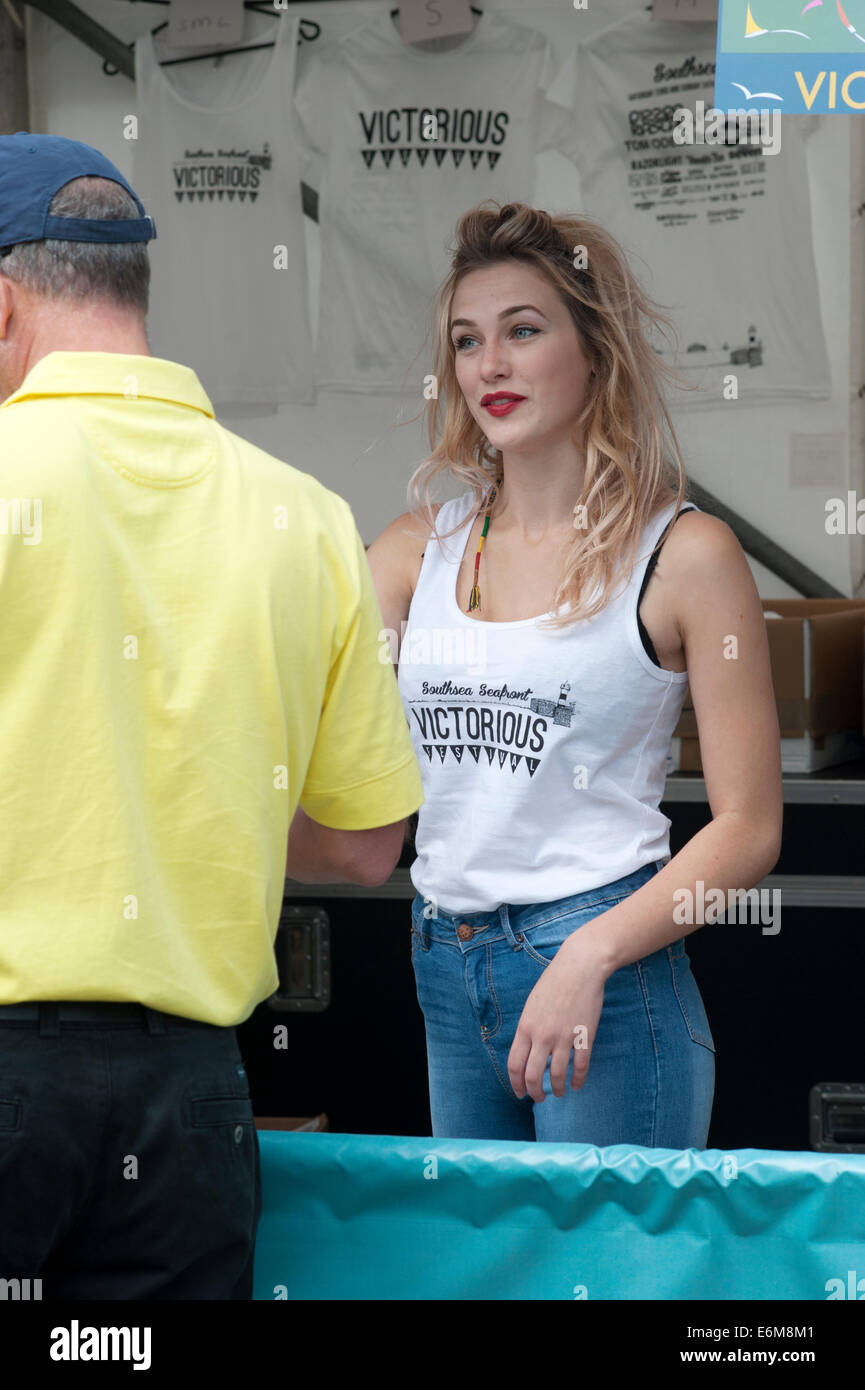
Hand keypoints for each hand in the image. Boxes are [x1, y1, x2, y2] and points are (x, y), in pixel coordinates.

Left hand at [507, 936, 607, 1102]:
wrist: (580, 968)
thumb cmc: (554, 983)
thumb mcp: (532, 1005)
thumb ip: (528, 1029)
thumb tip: (526, 1052)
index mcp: (526, 1027)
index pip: (514, 1065)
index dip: (516, 1083)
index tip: (520, 1092)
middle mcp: (542, 1035)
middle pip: (533, 1075)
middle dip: (534, 1092)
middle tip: (538, 1098)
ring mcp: (564, 1037)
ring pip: (557, 1075)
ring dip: (557, 1089)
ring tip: (560, 1093)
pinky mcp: (584, 1037)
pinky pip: (580, 1067)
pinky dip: (579, 1080)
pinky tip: (577, 1085)